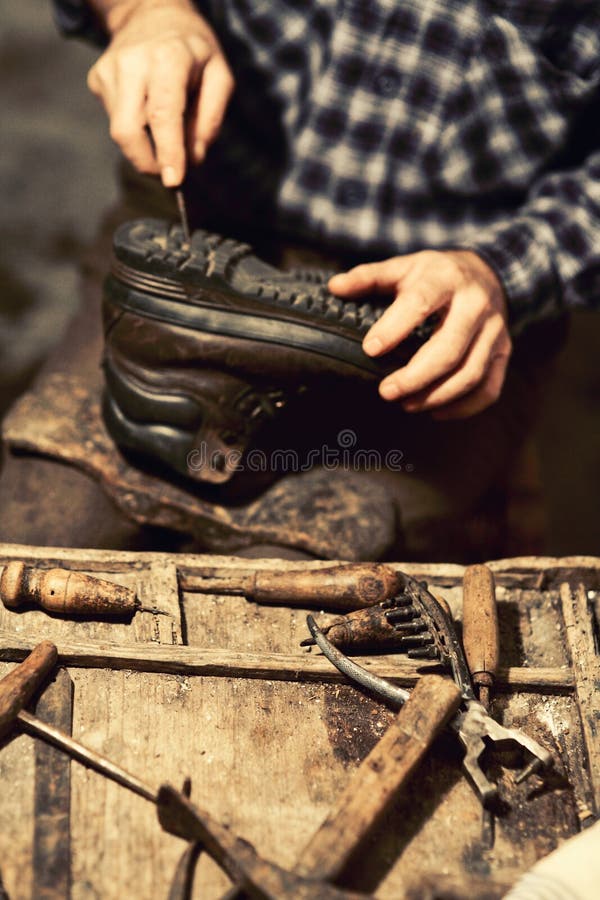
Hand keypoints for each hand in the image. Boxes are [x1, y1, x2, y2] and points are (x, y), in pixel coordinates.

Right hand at [87, 0, 233, 185]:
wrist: (153, 13)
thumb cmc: (194, 50)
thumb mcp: (219, 75)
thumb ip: (211, 119)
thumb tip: (194, 157)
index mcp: (168, 58)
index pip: (163, 114)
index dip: (167, 152)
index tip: (173, 181)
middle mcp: (132, 62)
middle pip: (128, 131)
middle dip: (147, 162)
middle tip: (168, 171)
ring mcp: (109, 69)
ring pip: (119, 131)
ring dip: (143, 147)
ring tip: (164, 131)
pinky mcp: (97, 78)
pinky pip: (115, 120)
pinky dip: (134, 129)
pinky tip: (146, 109)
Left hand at [329, 250, 511, 418]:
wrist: (487, 274)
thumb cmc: (436, 275)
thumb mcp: (404, 267)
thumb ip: (369, 277)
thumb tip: (334, 286)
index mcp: (446, 278)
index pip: (422, 302)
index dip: (395, 328)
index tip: (370, 350)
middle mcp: (476, 304)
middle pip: (449, 348)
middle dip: (416, 377)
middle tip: (385, 392)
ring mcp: (495, 331)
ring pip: (470, 373)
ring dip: (436, 396)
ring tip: (406, 405)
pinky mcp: (504, 353)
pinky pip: (489, 388)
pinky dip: (462, 407)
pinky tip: (435, 411)